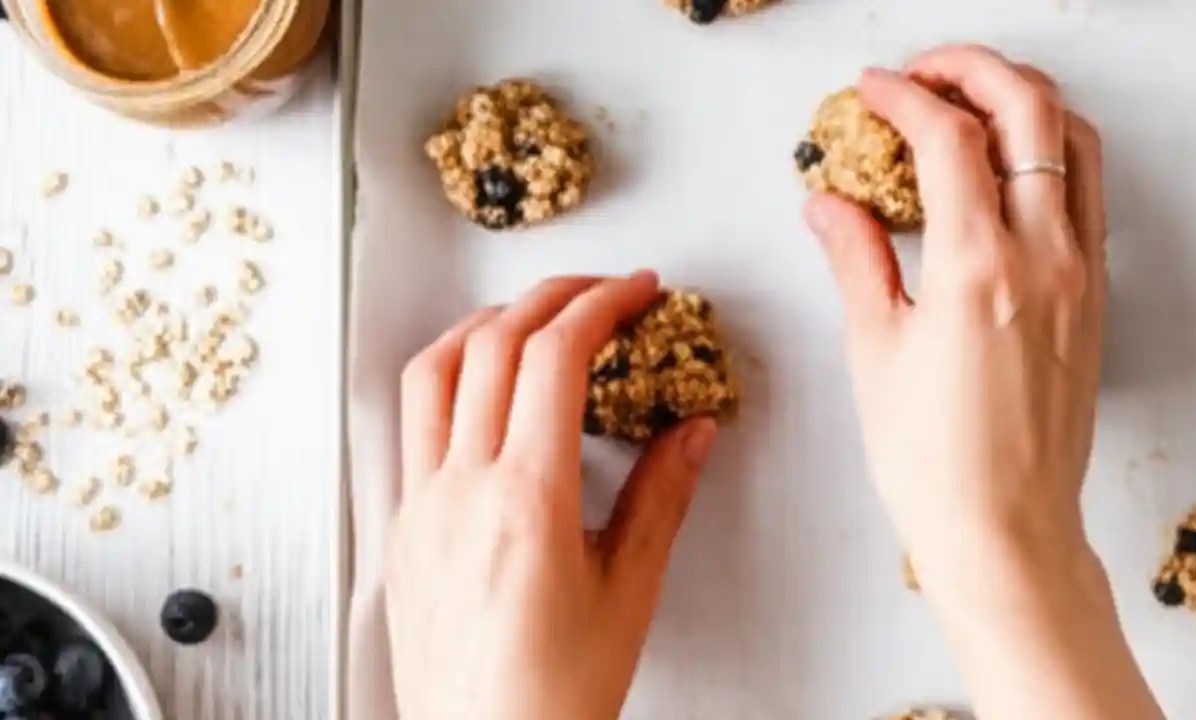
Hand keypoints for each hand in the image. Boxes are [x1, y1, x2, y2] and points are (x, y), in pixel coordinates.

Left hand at [386, 272, 717, 719]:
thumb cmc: (554, 695)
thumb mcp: (629, 591)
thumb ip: (662, 497)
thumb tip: (692, 429)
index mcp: (525, 500)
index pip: (554, 359)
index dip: (600, 305)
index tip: (637, 290)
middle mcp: (460, 490)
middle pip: (493, 345)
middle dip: (552, 297)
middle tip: (600, 290)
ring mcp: (419, 505)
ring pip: (432, 372)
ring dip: (485, 324)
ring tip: (531, 317)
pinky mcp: (400, 528)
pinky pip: (412, 424)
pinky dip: (448, 378)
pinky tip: (480, 391)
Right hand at [807, 46, 1161, 718]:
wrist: (1003, 528)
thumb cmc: (932, 458)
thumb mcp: (874, 351)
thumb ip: (855, 259)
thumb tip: (826, 202)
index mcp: (978, 268)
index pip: (949, 138)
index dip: (904, 96)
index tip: (870, 90)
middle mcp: (1044, 257)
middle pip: (1029, 111)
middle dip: (972, 70)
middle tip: (920, 73)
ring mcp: (1080, 274)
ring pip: (1074, 141)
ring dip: (1021, 101)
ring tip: (966, 104)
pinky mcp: (1094, 296)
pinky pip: (1087, 192)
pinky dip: (1050, 153)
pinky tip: (1006, 170)